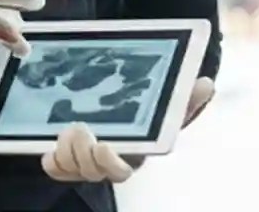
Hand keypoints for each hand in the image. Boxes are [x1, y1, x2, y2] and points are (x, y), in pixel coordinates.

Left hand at [42, 76, 215, 182]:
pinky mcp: (70, 159)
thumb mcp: (170, 102)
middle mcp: (111, 163)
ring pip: (72, 170)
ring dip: (65, 152)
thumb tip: (208, 84)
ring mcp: (88, 163)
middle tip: (78, 128)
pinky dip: (52, 161)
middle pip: (92, 172)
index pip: (122, 171)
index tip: (103, 144)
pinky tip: (50, 146)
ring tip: (66, 128)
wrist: (124, 101)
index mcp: (135, 154)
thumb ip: (186, 98)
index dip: (110, 163)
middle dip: (81, 154)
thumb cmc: (150, 108)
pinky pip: (57, 170)